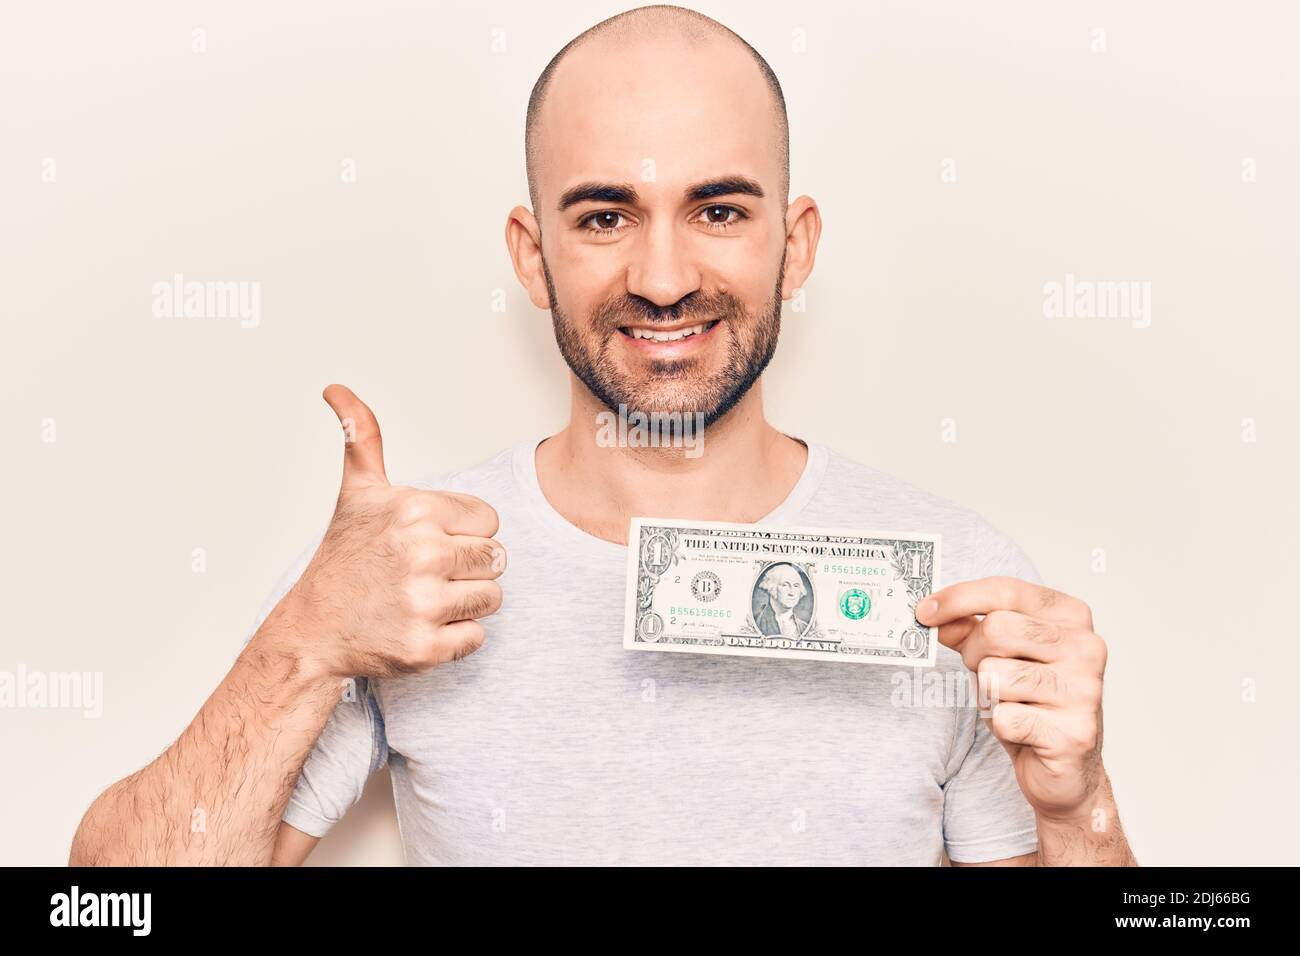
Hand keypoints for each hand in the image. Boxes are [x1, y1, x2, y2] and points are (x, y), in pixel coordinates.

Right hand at [282, 384, 504, 679]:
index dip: (463, 532)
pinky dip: (455, 639)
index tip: (426, 542)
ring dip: (466, 603)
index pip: (489, 520)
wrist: (312, 632)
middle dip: (468, 568)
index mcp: (414, 511)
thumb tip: (336, 389)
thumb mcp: (356, 495)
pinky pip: (477, 638)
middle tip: (425, 575)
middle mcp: (421, 554)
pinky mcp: (426, 648)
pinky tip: (420, 627)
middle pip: (497, 558)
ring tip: (424, 599)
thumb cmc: (344, 560)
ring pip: (493, 598)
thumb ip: (361, 438)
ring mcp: (423, 604)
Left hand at [916, 577, 1106, 821]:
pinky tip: (1023, 730)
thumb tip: (933, 614)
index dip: (957, 599)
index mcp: (1071, 616)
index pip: (1006, 590)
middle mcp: (1086, 647)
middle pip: (995, 629)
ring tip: (1012, 704)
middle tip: (985, 674)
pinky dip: (1001, 725)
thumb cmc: (1032, 702)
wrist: (1067, 769)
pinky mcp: (1073, 732)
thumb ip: (968, 629)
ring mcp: (1084, 690)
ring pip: (995, 675)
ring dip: (988, 694)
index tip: (924, 611)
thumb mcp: (999, 655)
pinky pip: (1004, 718)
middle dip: (974, 654)